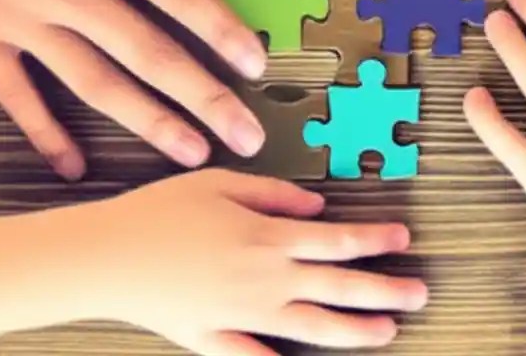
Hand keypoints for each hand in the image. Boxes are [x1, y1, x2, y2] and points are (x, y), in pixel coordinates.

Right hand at [0, 0, 267, 179]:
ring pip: (95, 82)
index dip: (223, 32)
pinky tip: (74, 166)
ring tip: (191, 155)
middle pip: (150, 53)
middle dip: (206, 99)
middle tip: (247, 138)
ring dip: (149, 122)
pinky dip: (45, 132)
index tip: (257, 66)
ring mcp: (17, 15)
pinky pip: (16, 94)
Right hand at [85, 169, 426, 353]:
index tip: (402, 239)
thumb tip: (317, 204)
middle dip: (384, 290)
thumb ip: (273, 194)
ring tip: (388, 330)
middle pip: (339, 288)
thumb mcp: (219, 185)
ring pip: (314, 327)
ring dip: (356, 331)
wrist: (106, 256)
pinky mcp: (217, 340)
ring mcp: (243, 315)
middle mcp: (264, 279)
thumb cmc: (158, 213)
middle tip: (419, 293)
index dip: (375, 240)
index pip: (337, 240)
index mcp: (267, 236)